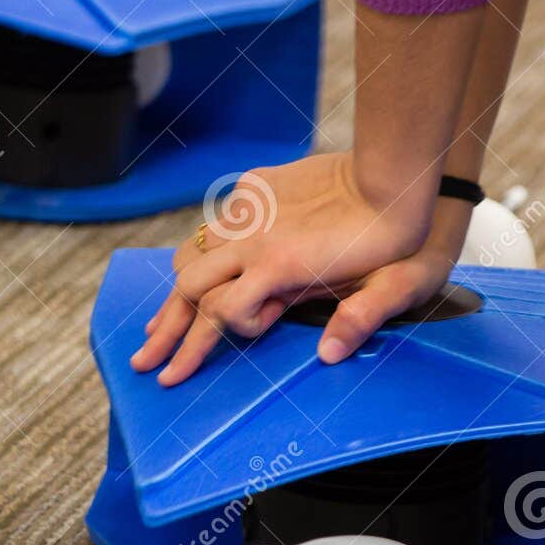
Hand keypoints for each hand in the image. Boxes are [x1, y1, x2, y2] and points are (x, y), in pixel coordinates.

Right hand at [131, 152, 470, 385]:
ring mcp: (251, 207)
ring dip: (178, 291)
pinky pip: (220, 222)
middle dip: (166, 328)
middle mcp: (254, 236)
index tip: (174, 375)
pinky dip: (206, 252)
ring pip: (195, 252)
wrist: (397, 170)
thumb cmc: (399, 237)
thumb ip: (360, 318)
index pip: (220, 315)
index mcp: (279, 265)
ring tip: (160, 324)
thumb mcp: (393, 286)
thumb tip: (329, 355)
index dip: (195, 350)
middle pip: (190, 286)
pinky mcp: (257, 185)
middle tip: (144, 361)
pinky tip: (203, 271)